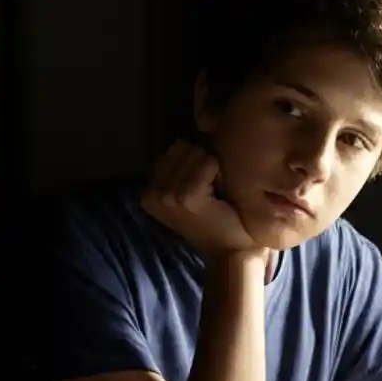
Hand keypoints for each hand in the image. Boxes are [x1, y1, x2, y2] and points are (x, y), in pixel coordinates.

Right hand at [140, 139, 259, 259]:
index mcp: (149, 191)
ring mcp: (166, 196)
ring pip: (197, 152)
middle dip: (204, 163)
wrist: (233, 253)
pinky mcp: (185, 197)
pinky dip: (221, 175)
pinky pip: (209, 163)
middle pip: (184, 146)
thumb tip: (198, 127)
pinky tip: (220, 196)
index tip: (204, 190)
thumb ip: (184, 165)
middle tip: (212, 192)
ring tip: (216, 195)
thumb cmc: (220, 221)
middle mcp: (151, 193)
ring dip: (214, 170)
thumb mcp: (193, 190)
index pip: (176, 147)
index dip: (198, 163)